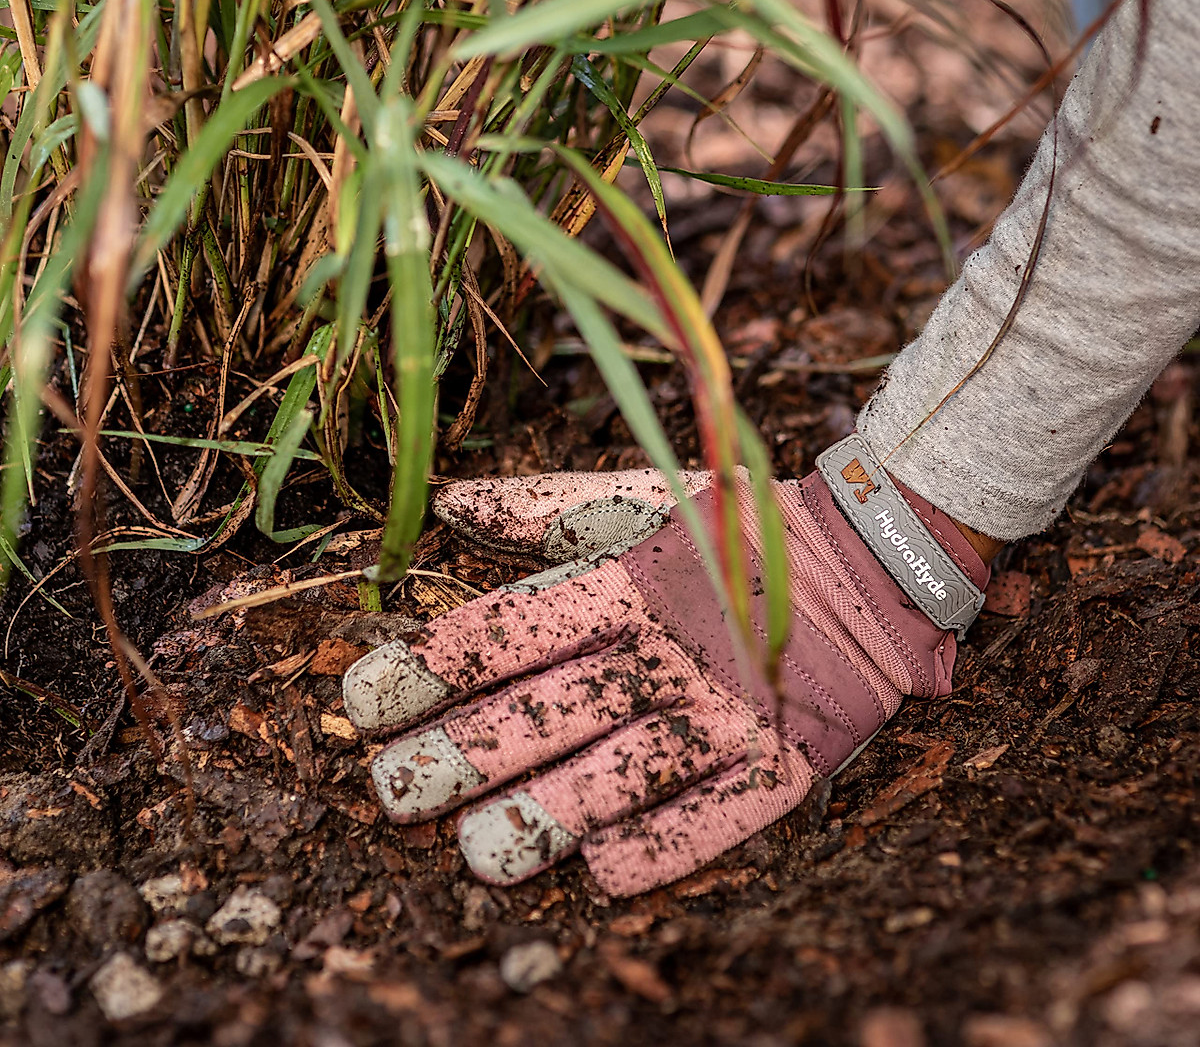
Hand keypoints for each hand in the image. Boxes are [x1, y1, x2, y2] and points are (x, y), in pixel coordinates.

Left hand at [342, 445, 988, 895]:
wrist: (870, 561)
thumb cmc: (736, 532)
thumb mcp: (643, 500)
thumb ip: (545, 506)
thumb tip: (449, 503)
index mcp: (629, 583)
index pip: (510, 629)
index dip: (431, 665)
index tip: (365, 700)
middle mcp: (669, 651)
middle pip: (545, 712)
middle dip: (458, 754)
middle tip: (389, 789)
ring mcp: (726, 713)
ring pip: (615, 779)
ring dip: (540, 818)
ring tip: (472, 850)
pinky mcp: (780, 765)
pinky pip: (709, 821)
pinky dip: (654, 849)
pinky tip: (597, 869)